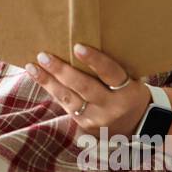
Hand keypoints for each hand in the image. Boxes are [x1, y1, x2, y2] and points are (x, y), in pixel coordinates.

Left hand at [24, 43, 151, 137]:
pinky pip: (66, 106)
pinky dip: (52, 91)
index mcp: (127, 91)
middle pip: (84, 87)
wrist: (139, 126)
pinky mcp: (85, 126)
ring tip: (33, 67)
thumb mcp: (130, 80)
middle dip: (61, 70)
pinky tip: (39, 78)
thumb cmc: (130, 92)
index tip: (77, 47)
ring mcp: (97, 119)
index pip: (110, 73)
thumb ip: (111, 68)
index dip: (94, 60)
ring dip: (48, 81)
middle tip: (44, 56)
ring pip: (69, 99)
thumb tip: (79, 44)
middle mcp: (112, 107)